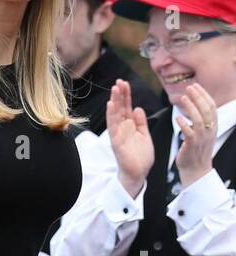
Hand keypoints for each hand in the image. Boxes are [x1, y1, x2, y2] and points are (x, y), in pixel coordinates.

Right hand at [106, 80, 152, 196]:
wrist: (138, 174)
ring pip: (115, 114)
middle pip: (120, 108)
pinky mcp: (116, 142)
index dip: (126, 95)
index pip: (127, 107)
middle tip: (119, 81)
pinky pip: (113, 127)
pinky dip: (111, 115)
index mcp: (130, 126)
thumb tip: (138, 108)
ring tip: (114, 88)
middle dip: (120, 94)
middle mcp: (122, 128)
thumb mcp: (144, 135)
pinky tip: (110, 105)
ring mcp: (118, 134)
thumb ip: (141, 122)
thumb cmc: (141, 157)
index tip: (125, 83)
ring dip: (114, 101)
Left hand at [175, 83, 218, 187]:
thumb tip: (194, 105)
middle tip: (189, 87)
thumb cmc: (196, 151)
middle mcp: (209, 130)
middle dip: (198, 97)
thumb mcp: (203, 133)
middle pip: (206, 110)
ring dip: (190, 107)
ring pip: (198, 119)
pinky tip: (177, 117)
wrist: (196, 171)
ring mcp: (202, 138)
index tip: (195, 86)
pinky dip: (184, 124)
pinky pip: (189, 133)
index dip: (204, 95)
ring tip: (182, 98)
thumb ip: (201, 120)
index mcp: (213, 126)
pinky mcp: (192, 145)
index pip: (211, 106)